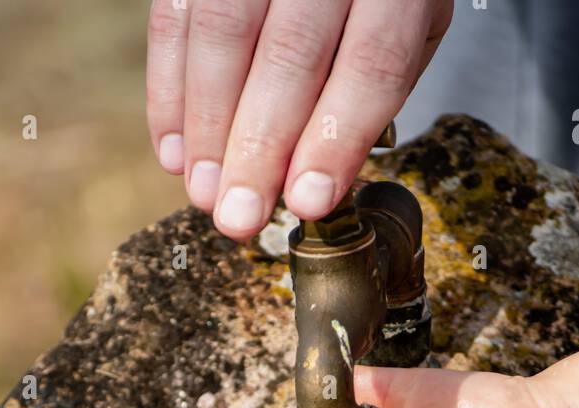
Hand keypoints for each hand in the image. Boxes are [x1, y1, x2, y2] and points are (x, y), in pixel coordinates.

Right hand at [146, 0, 453, 239]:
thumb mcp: (410, 23)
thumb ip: (371, 92)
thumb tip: (315, 183)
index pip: (373, 62)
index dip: (337, 139)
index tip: (308, 202)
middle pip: (291, 55)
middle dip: (260, 148)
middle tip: (239, 216)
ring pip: (224, 34)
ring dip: (208, 128)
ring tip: (205, 193)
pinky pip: (174, 15)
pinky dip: (168, 91)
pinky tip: (175, 153)